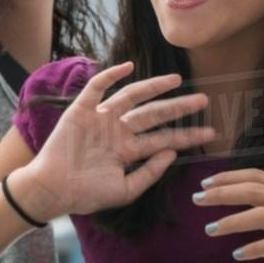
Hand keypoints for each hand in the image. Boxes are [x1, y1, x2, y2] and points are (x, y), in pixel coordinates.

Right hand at [19, 61, 214, 218]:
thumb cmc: (86, 195)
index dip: (187, 136)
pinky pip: (97, 88)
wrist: (53, 190)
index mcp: (128, 150)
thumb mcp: (126, 191)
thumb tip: (172, 152)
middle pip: (153, 114)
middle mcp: (117, 131)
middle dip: (178, 108)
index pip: (163, 139)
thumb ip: (150, 172)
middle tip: (203, 100)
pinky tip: (128, 67)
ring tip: (175, 80)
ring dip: (153, 87)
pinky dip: (111, 76)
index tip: (211, 133)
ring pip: (131, 97)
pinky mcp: (81, 110)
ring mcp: (100, 119)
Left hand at [194, 168, 263, 262]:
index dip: (229, 177)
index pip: (258, 176)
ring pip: (263, 215)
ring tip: (209, 230)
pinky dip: (255, 248)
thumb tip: (250, 205)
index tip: (204, 183)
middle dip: (221, 193)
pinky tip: (239, 255)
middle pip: (254, 190)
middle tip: (195, 200)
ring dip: (232, 221)